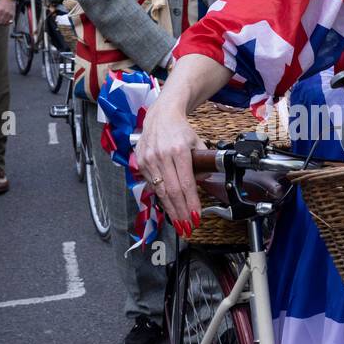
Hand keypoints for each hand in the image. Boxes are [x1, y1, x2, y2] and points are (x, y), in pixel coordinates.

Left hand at [0, 0, 15, 25]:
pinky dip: (7, 23)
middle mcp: (5, 13)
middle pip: (0, 23)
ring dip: (2, 24)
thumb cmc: (1, 2)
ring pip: (5, 23)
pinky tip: (5, 21)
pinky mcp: (13, 15)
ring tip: (0, 22)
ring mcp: (9, 14)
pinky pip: (9, 22)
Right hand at [134, 98, 206, 235]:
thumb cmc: (180, 130)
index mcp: (179, 150)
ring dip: (170, 210)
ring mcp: (149, 159)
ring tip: (179, 223)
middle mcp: (162, 155)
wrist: (161, 115)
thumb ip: (201, 163)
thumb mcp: (197, 143)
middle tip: (187, 227)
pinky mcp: (140, 162)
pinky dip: (161, 198)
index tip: (196, 216)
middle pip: (172, 192)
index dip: (191, 203)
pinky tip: (169, 208)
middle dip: (181, 212)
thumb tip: (202, 182)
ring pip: (160, 192)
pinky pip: (152, 185)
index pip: (186, 183)